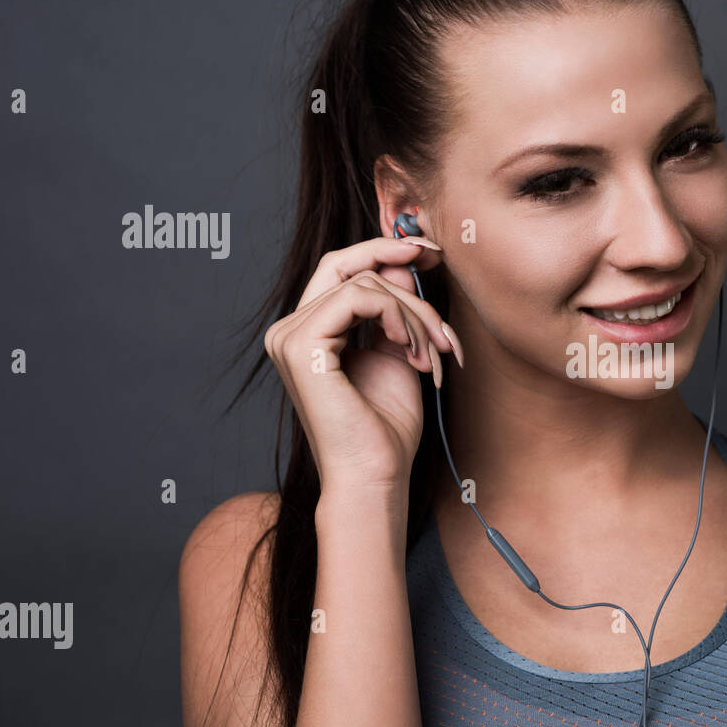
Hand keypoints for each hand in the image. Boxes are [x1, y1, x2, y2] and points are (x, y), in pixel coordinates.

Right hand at [262, 235, 462, 493]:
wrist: (376, 475)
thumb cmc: (387, 428)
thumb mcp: (398, 353)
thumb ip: (395, 310)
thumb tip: (401, 260)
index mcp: (308, 332)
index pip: (341, 269)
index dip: (383, 251)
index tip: (429, 252)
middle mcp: (289, 330)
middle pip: (346, 264)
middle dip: (397, 261)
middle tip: (437, 264)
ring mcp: (289, 337)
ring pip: (364, 284)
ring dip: (414, 314)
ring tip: (433, 354)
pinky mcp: (301, 346)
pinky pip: (357, 298)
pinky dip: (397, 317)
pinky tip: (412, 349)